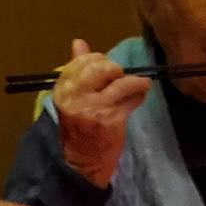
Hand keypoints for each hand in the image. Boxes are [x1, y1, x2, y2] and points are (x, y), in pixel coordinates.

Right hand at [52, 39, 151, 188]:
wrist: (82, 163)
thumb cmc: (79, 129)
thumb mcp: (72, 98)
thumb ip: (77, 70)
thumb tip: (79, 42)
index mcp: (63, 89)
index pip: (82, 62)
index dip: (98, 60)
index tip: (107, 66)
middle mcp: (76, 97)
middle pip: (100, 67)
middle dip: (114, 68)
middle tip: (121, 75)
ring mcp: (93, 108)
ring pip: (119, 83)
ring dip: (135, 81)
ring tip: (141, 83)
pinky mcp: (110, 119)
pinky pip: (129, 99)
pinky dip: (138, 95)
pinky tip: (140, 95)